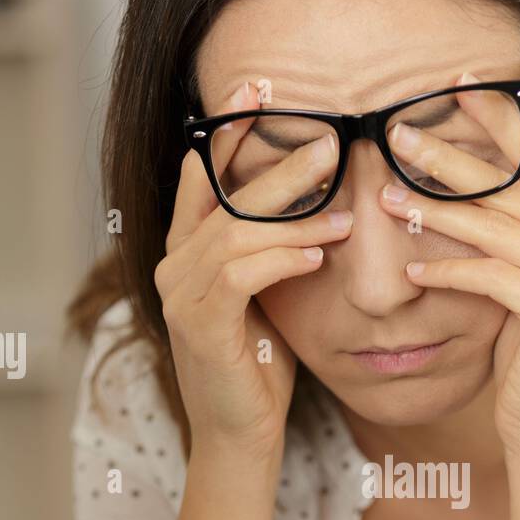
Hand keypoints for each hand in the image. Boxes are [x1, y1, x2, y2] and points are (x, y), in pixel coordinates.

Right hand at [155, 80, 352, 463]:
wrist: (243, 433)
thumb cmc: (261, 363)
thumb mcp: (269, 294)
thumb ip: (275, 247)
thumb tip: (324, 204)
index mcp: (188, 250)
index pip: (203, 175)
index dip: (228, 131)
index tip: (260, 87)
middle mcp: (174, 264)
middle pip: (223, 196)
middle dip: (278, 166)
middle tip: (329, 142)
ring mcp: (181, 295)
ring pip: (235, 233)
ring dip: (294, 219)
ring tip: (345, 213)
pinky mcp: (200, 326)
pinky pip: (240, 275)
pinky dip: (281, 259)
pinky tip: (318, 255)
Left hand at [378, 72, 519, 462]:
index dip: (500, 119)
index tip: (455, 83)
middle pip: (510, 185)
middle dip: (449, 156)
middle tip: (397, 133)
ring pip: (496, 228)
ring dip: (436, 210)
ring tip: (386, 199)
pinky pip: (491, 278)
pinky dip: (448, 273)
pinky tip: (412, 274)